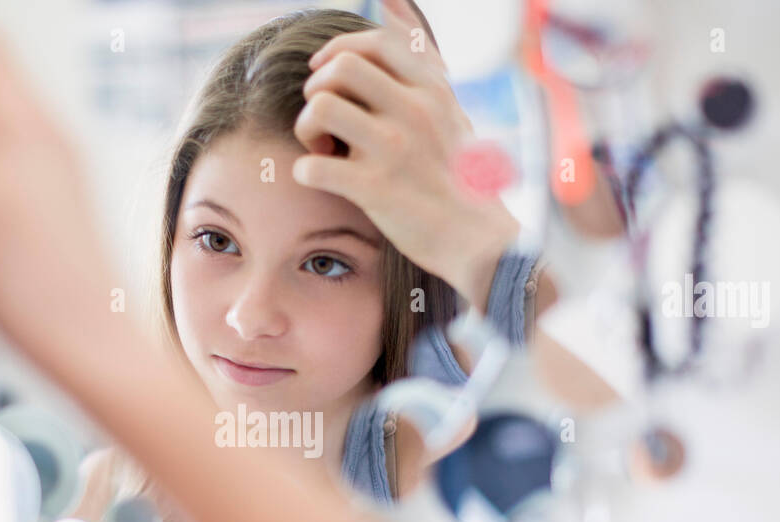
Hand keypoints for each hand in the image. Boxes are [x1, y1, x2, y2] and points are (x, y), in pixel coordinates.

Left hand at [293, 0, 519, 305]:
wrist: (475, 239)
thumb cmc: (456, 172)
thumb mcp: (447, 105)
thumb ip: (419, 55)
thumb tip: (390, 0)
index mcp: (431, 90)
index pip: (375, 43)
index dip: (337, 51)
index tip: (325, 73)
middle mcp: (414, 112)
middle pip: (339, 70)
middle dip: (316, 90)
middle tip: (323, 120)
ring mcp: (394, 150)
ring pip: (320, 108)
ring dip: (305, 127)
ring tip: (320, 147)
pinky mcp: (375, 190)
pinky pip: (312, 166)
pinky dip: (304, 170)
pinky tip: (318, 178)